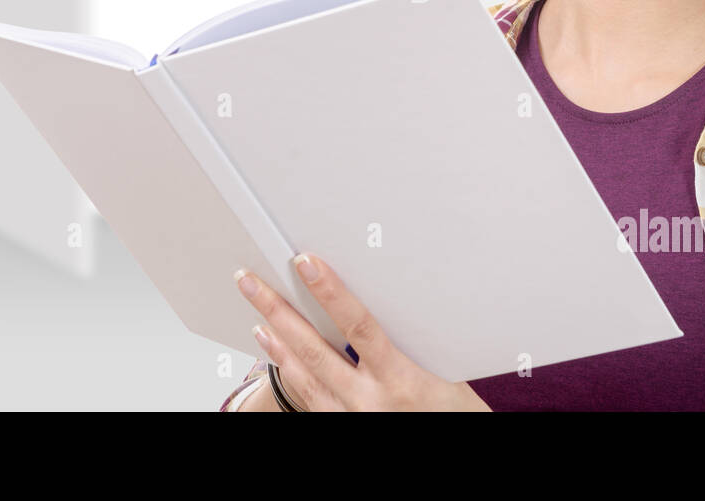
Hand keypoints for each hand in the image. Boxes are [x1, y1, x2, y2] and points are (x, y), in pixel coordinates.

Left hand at [233, 254, 490, 410]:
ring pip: (303, 376)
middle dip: (278, 311)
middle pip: (314, 350)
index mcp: (401, 379)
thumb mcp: (445, 370)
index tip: (306, 263)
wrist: (452, 442)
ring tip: (256, 312)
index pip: (358, 326)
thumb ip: (410, 339)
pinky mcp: (342, 427)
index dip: (330, 293)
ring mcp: (351, 418)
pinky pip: (308, 398)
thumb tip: (383, 298)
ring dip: (276, 341)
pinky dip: (289, 372)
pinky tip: (277, 353)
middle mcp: (370, 402)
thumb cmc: (454, 411)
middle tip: (250, 281)